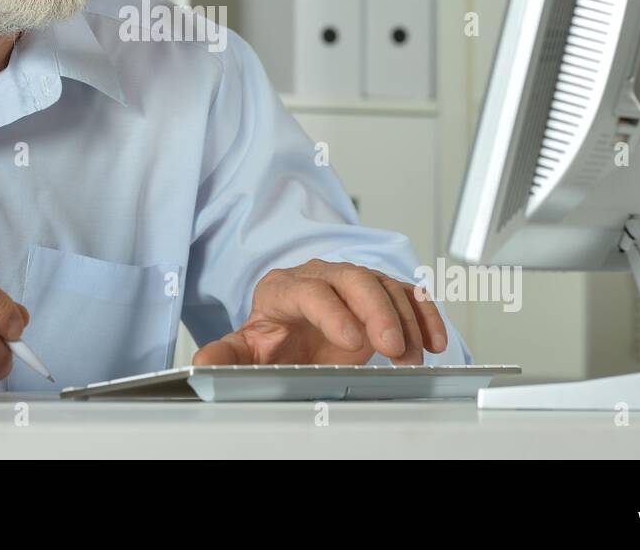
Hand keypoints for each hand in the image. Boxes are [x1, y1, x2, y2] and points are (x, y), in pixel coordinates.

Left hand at [191, 259, 446, 365]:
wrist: (290, 340)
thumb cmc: (271, 344)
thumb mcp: (245, 352)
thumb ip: (227, 356)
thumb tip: (203, 363)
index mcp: (283, 288)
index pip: (309, 290)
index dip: (332, 313)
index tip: (351, 342)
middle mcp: (320, 277)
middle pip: (352, 278)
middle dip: (376, 311)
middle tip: (392, 348)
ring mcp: (352, 283)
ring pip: (383, 285)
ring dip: (404, 320)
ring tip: (411, 357)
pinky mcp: (379, 294)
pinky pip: (407, 295)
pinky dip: (425, 315)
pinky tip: (435, 341)